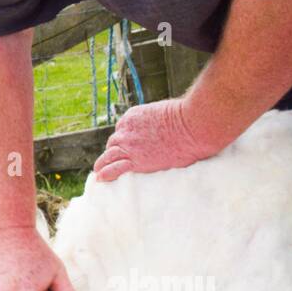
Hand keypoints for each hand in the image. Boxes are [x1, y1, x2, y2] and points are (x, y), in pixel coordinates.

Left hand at [93, 97, 226, 181]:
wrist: (192, 127)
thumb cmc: (186, 117)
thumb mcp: (164, 111)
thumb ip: (155, 120)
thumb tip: (161, 127)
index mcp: (132, 116)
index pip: (122, 129)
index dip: (124, 138)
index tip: (126, 146)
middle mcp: (126, 130)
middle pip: (114, 143)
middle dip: (114, 151)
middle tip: (111, 160)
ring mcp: (129, 146)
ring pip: (110, 155)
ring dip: (104, 163)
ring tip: (99, 171)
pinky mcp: (136, 161)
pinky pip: (115, 169)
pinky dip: (106, 174)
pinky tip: (101, 179)